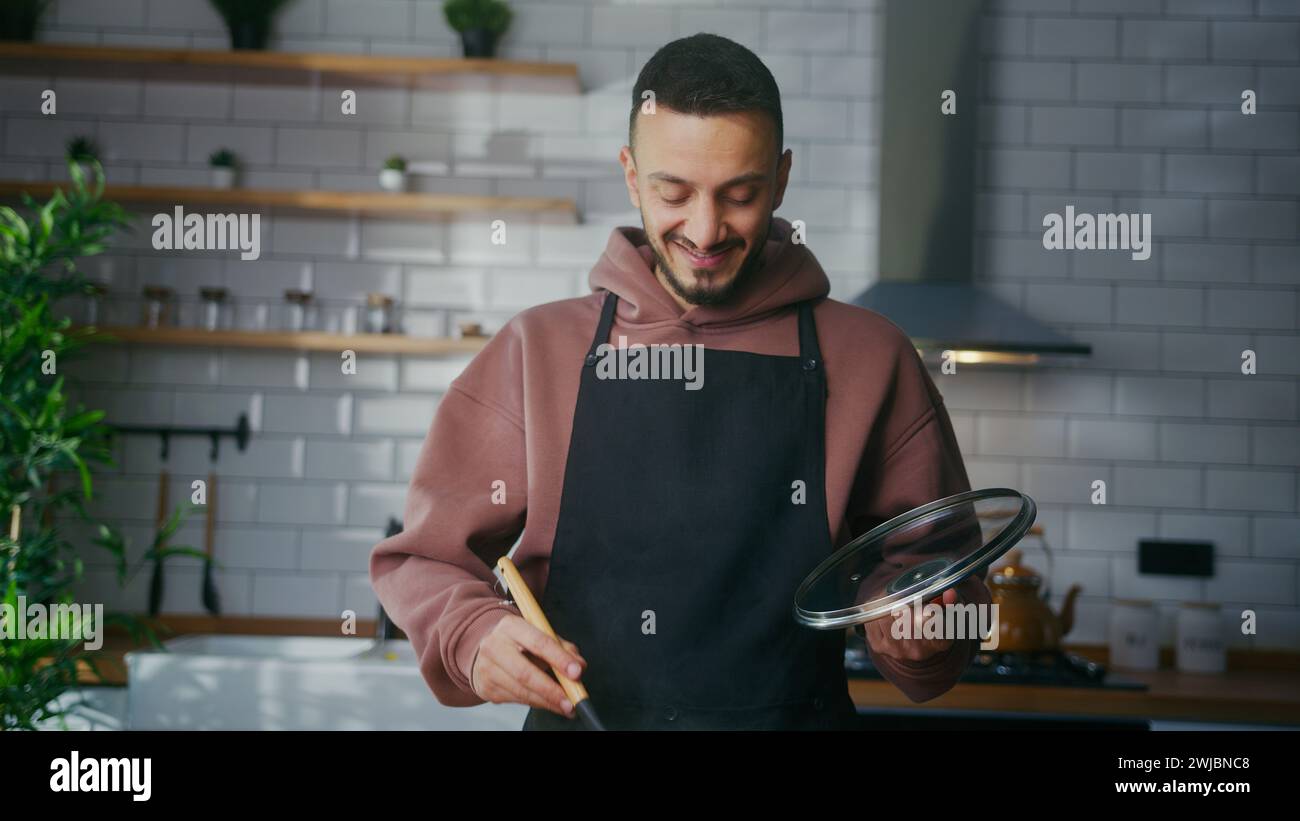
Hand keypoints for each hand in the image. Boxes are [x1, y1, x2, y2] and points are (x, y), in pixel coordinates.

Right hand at [470, 614, 586, 718]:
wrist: (487, 649)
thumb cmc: (522, 642)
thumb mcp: (542, 636)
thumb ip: (563, 648)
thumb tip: (580, 666)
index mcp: (511, 625)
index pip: (538, 642)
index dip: (559, 659)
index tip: (576, 673)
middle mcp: (494, 645)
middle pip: (525, 672)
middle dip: (551, 690)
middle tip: (572, 701)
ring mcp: (486, 667)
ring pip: (521, 690)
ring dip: (547, 702)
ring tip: (566, 706)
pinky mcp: (486, 687)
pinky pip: (516, 700)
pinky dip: (536, 703)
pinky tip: (548, 703)